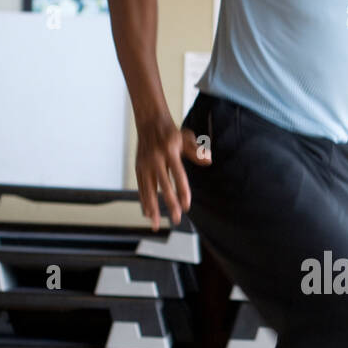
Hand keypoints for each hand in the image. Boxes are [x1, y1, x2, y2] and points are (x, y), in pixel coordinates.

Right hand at [135, 116, 210, 230]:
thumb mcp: (186, 137)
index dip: (182, 191)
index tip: (186, 206)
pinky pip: (141, 188)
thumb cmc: (172, 132)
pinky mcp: (138, 169)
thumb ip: (196, 151)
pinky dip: (144, 201)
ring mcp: (145, 165)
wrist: (149, 122)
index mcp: (169, 152)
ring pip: (149, 190)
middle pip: (163, 186)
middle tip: (177, 219)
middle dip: (170, 204)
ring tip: (156, 225)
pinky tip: (148, 214)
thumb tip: (208, 160)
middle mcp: (156, 160)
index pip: (178, 175)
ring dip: (153, 209)